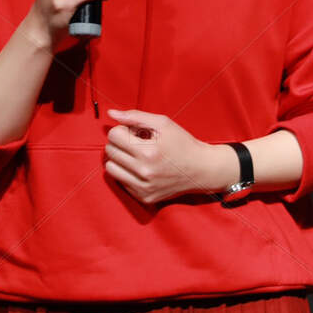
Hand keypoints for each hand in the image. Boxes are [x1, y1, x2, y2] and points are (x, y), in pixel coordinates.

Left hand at [103, 109, 231, 204]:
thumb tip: (111, 114)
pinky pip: (120, 182)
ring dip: (119, 159)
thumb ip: (135, 117)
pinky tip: (141, 168)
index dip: (122, 130)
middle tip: (134, 142)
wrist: (202, 170)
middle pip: (110, 151)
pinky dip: (126, 173)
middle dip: (119, 143)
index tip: (133, 131)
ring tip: (134, 155)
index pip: (114, 136)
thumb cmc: (183, 143)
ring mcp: (144, 187)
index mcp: (149, 151)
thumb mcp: (163, 123)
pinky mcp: (144, 198)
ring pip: (111, 168)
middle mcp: (144, 172)